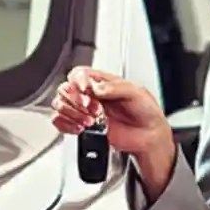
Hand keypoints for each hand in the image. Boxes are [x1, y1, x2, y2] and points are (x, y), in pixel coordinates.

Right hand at [49, 67, 171, 156]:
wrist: (150, 136)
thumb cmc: (146, 111)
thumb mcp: (136, 92)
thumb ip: (115, 88)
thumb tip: (96, 87)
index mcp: (102, 81)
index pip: (79, 73)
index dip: (78, 80)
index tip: (86, 90)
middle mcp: (91, 94)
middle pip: (65, 89)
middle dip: (75, 100)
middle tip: (93, 109)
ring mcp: (85, 111)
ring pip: (60, 105)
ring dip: (71, 113)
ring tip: (90, 121)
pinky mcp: (82, 126)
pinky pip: (60, 122)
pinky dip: (66, 125)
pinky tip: (80, 128)